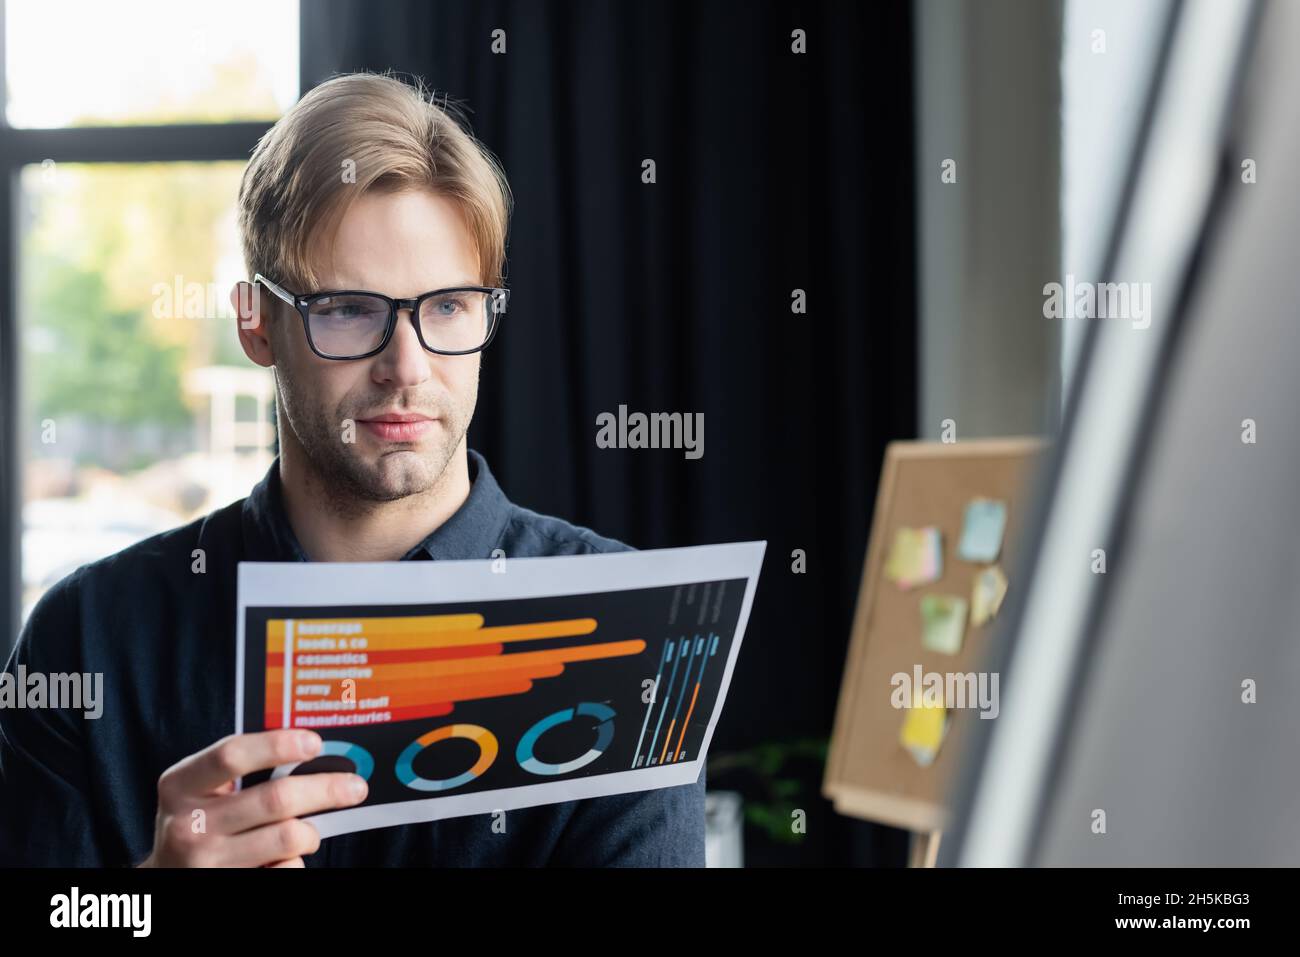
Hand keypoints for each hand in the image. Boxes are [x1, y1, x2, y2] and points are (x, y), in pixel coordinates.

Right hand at [138, 729, 366, 866]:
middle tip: (356, 786)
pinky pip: (286, 870)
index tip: (316, 742)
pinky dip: (295, 862)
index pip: (232, 755)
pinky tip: (285, 859)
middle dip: (326, 789)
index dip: (277, 744)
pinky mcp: (227, 886)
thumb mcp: (200, 792)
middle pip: (275, 798)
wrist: (167, 877)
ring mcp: (205, 863)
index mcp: (179, 785)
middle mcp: (188, 825)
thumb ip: (240, 770)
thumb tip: (311, 750)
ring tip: (310, 831)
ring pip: (287, 837)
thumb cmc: (199, 822)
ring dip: (310, 832)